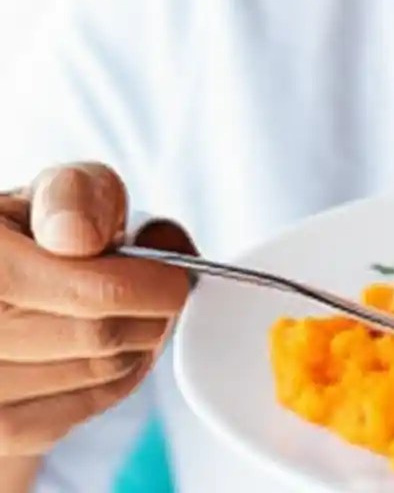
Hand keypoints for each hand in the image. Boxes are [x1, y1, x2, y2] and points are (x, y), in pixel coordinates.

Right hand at [0, 163, 193, 457]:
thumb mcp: (58, 193)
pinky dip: (113, 377)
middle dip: (148, 310)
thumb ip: (78, 196)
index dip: (152, 284)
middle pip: (104, 336)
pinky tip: (97, 346)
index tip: (171, 273)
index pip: (97, 293)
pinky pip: (87, 406)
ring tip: (116, 311)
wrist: (3, 297)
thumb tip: (79, 236)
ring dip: (133, 341)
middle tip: (151, 288)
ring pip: (102, 372)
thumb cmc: (38, 236)